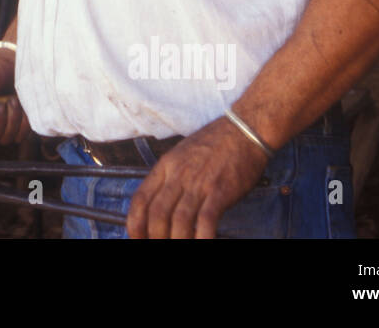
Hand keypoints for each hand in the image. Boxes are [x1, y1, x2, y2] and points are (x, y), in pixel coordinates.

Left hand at [126, 116, 270, 238]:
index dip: (134, 222)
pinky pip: (207, 219)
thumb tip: (160, 203)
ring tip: (180, 249)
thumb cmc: (214, 143)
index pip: (140, 198)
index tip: (136, 237)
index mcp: (166, 166)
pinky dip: (202, 237)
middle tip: (158, 246)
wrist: (244, 129)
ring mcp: (199, 183)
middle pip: (157, 213)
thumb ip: (170, 177)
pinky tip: (202, 243)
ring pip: (180, 220)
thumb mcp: (181, 154)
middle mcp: (178, 175)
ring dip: (177, 240)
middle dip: (155, 236)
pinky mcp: (220, 190)